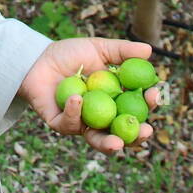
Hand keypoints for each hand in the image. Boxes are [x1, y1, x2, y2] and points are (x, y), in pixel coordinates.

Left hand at [17, 37, 160, 154]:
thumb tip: (149, 51)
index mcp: (114, 100)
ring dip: (109, 144)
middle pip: (123, 132)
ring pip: (98, 140)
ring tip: (117, 143)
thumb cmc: (70, 54)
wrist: (38, 57)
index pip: (136, 106)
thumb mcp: (98, 48)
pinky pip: (69, 124)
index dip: (148, 104)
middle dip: (136, 136)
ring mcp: (81, 124)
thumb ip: (122, 51)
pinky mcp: (60, 124)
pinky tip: (78, 100)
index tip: (154, 95)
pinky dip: (74, 113)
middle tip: (146, 132)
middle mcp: (101, 116)